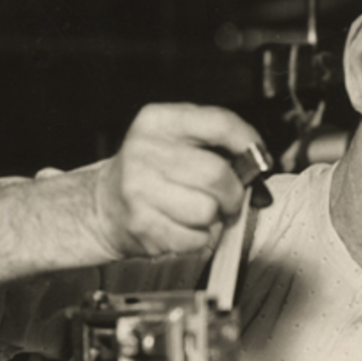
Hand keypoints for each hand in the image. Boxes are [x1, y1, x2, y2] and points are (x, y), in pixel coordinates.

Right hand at [90, 103, 265, 259]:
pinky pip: (195, 239)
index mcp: (158, 121)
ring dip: (213, 218)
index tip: (259, 159)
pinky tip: (182, 227)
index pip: (219, 123)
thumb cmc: (149, 173)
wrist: (102, 206)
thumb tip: (258, 164)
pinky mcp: (142, 225)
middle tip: (228, 199)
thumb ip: (213, 142)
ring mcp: (139, 189)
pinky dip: (198, 239)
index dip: (249, 143)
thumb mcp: (173, 140)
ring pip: (208, 211)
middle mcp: (145, 151)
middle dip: (233, 193)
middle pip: (218, 175)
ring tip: (197, 213)